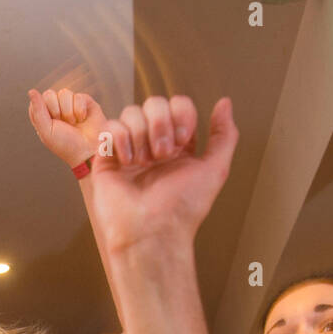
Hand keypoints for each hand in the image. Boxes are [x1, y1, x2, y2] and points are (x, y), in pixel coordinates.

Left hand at [27, 88, 106, 167]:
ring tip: (74, 123)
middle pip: (49, 94)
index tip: (51, 124)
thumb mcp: (47, 131)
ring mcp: (70, 103)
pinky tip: (83, 119)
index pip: (37, 101)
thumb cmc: (66, 145)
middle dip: (56, 110)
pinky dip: (80, 110)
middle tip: (63, 124)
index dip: (43, 111)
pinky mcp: (84, 101)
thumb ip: (37, 111)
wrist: (89, 151)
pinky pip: (79, 96)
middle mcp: (56, 107)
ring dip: (69, 112)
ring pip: (64, 93)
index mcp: (44, 115)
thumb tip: (31, 91)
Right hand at [90, 95, 237, 251]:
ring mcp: (129, 150)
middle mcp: (153, 145)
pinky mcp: (107, 157)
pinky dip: (120, 140)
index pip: (178, 105)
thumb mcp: (215, 170)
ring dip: (141, 135)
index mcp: (178, 147)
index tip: (182, 141)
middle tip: (161, 155)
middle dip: (160, 124)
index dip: (181, 115)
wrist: (151, 230)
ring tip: (143, 163)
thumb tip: (225, 103)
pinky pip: (110, 126)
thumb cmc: (182, 209)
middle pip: (155, 103)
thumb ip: (224, 135)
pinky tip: (127, 162)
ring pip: (131, 111)